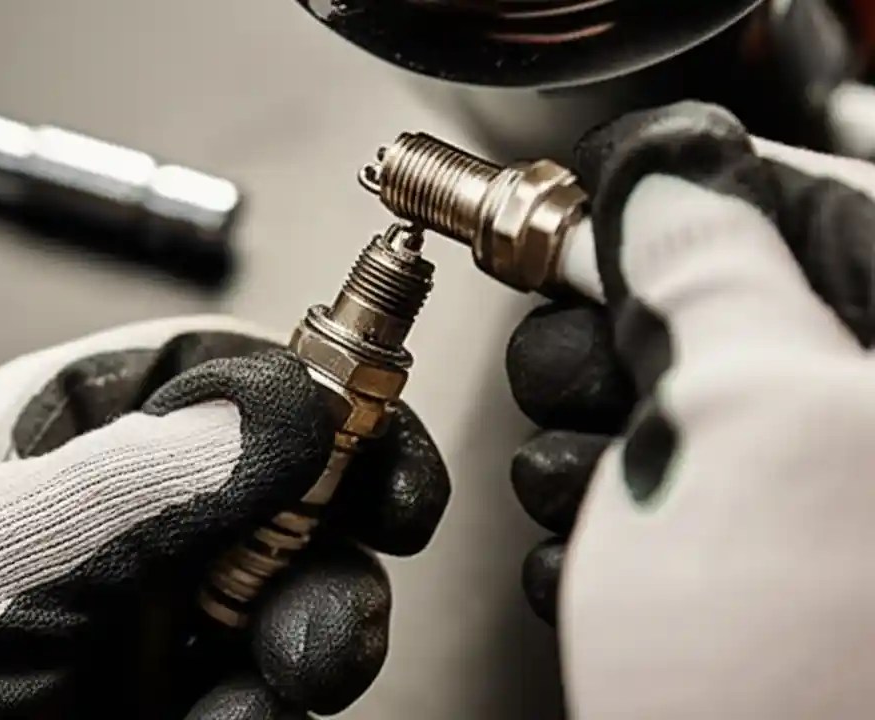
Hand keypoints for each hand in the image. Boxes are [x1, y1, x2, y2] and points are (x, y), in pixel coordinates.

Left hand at [0, 316, 448, 719]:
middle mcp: (122, 508)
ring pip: (290, 597)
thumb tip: (282, 409)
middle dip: (331, 551)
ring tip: (261, 692)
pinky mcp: (157, 689)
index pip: (227, 371)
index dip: (323, 404)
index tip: (381, 467)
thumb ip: (135, 483)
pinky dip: (257, 715)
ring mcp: (144, 604)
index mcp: (70, 427)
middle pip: (288, 491)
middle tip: (317, 629)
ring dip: (306, 647)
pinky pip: (255, 689)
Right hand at [506, 102, 874, 714]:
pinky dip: (620, 523)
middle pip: (751, 302)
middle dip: (634, 336)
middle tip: (591, 372)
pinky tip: (614, 566)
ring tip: (599, 497)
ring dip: (606, 441)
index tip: (597, 215)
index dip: (696, 190)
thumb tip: (670, 177)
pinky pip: (678, 502)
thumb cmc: (811, 692)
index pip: (820, 196)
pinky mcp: (772, 580)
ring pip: (695, 407)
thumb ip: (711, 270)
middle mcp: (874, 436)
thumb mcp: (752, 426)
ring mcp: (832, 515)